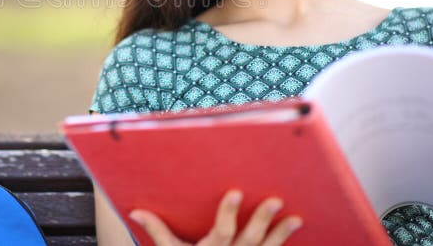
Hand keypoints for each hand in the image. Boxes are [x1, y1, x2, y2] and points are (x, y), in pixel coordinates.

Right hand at [129, 190, 302, 245]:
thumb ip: (157, 231)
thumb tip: (135, 212)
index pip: (221, 232)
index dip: (228, 213)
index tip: (237, 192)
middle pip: (249, 241)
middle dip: (262, 221)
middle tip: (276, 200)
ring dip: (282, 234)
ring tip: (296, 218)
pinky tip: (297, 231)